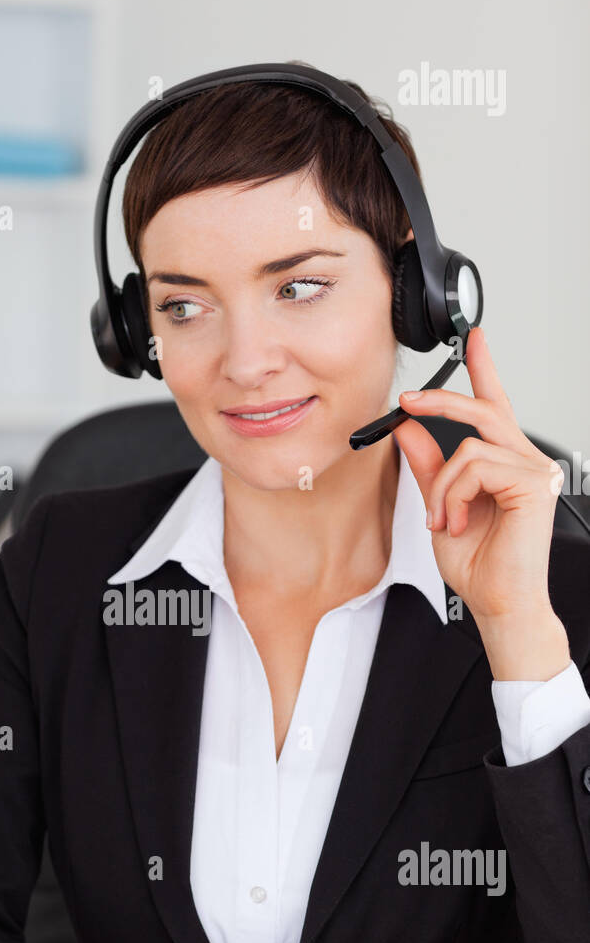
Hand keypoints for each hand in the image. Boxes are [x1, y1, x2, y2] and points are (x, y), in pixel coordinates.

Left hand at [393, 326, 570, 678]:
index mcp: (507, 464)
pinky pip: (475, 466)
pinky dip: (454, 496)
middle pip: (482, 410)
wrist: (497, 602)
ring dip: (442, 486)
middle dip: (440, 402)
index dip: (484, 370)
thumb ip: (428, 465)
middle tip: (407, 403)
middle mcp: (527, 461)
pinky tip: (458, 523)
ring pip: (470, 446)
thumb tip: (408, 428)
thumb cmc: (479, 564)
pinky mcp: (534, 483)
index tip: (473, 339)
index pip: (495, 407)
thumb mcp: (440, 505)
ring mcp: (535, 470)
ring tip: (443, 520)